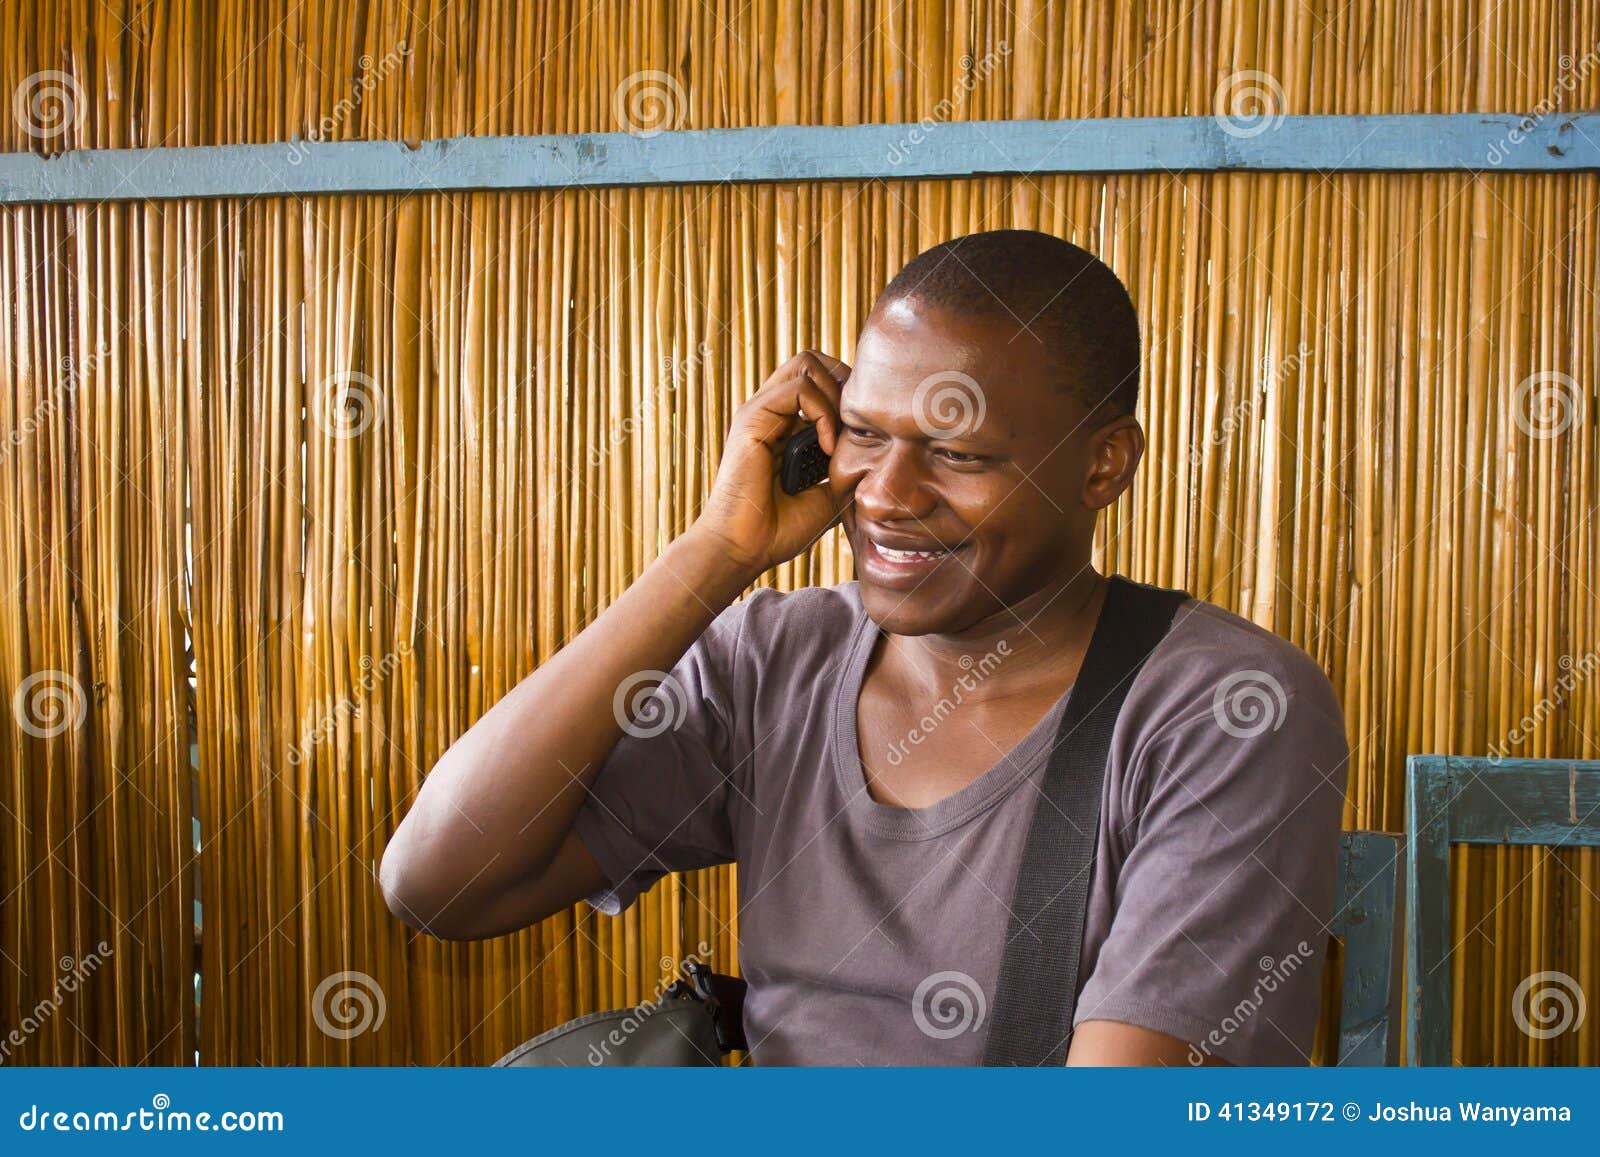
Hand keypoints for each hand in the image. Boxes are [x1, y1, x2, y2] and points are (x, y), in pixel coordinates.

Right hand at [691, 350, 850, 575]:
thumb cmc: (779, 529)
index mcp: (785, 425)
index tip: (865, 427)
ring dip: (835, 395)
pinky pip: (797, 388)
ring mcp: (760, 412)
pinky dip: (822, 412)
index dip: (848, 393)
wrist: (745, 548)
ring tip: (840, 437)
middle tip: (856, 423)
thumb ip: (847, 468)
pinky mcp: (752, 419)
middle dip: (844, 382)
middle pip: (813, 360)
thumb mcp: (829, 494)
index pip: (820, 380)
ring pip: (806, 363)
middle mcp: (771, 412)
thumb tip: (881, 458)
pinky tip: (827, 447)